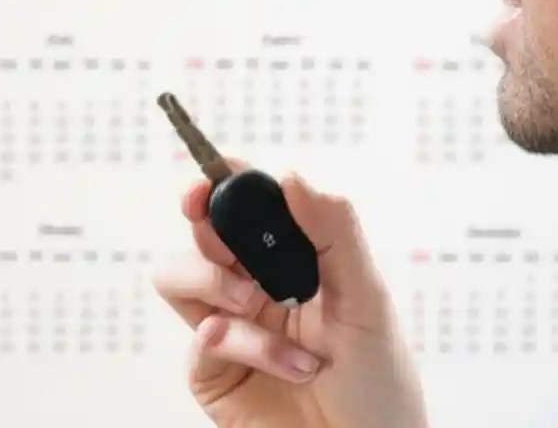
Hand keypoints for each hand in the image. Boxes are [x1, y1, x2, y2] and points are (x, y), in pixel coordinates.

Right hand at [153, 158, 429, 427]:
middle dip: (207, 226)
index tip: (213, 176)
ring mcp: (229, 329)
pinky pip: (202, 339)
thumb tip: (290, 174)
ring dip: (212, 280)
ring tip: (253, 302)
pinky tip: (289, 364)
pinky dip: (245, 344)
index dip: (221, 182)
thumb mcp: (368, 298)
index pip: (248, 206)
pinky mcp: (212, 374)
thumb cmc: (379, 383)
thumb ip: (334, 231)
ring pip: (178, 277)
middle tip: (225, 235)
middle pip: (202, 232)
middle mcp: (254, 288)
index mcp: (293, 261)